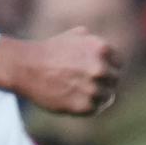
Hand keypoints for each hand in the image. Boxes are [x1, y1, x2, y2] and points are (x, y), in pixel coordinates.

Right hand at [0, 28, 118, 115]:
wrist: (26, 67)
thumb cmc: (50, 50)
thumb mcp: (75, 36)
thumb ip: (95, 42)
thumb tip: (108, 50)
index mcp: (101, 49)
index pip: (118, 63)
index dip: (108, 67)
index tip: (97, 71)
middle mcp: (100, 68)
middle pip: (114, 80)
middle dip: (104, 81)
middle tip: (88, 83)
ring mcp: (92, 88)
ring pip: (107, 96)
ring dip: (97, 95)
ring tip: (80, 91)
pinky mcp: (84, 105)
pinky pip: (95, 108)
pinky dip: (88, 106)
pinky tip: (75, 99)